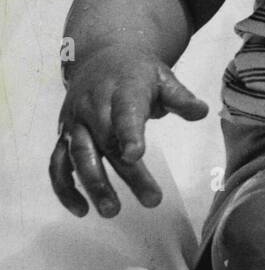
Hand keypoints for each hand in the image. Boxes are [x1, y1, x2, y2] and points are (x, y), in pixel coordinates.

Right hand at [49, 46, 207, 217]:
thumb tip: (201, 112)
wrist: (99, 58)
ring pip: (80, 156)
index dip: (129, 133)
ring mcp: (75, 123)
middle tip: (152, 200)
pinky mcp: (64, 137)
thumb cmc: (137, 74)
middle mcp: (93, 107)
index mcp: (121, 89)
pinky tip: (82, 210)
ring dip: (94, 185)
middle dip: (127, 173)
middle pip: (107, 142)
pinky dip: (64, 188)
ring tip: (112, 211)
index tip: (135, 155)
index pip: (124, 112)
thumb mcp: (163, 78)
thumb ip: (180, 97)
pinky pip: (58, 164)